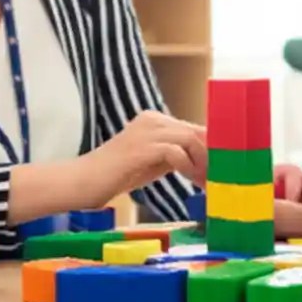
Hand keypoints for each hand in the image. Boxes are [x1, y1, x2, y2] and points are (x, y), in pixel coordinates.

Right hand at [80, 111, 207, 205]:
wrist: (83, 181)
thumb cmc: (118, 175)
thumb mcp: (155, 162)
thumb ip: (177, 156)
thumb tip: (207, 161)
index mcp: (156, 119)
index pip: (196, 129)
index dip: (211, 150)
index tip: (218, 172)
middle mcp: (153, 119)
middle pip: (198, 131)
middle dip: (212, 157)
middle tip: (217, 180)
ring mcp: (147, 130)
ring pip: (191, 139)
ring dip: (202, 163)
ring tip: (204, 183)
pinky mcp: (142, 146)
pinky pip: (177, 151)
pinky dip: (187, 167)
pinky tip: (189, 181)